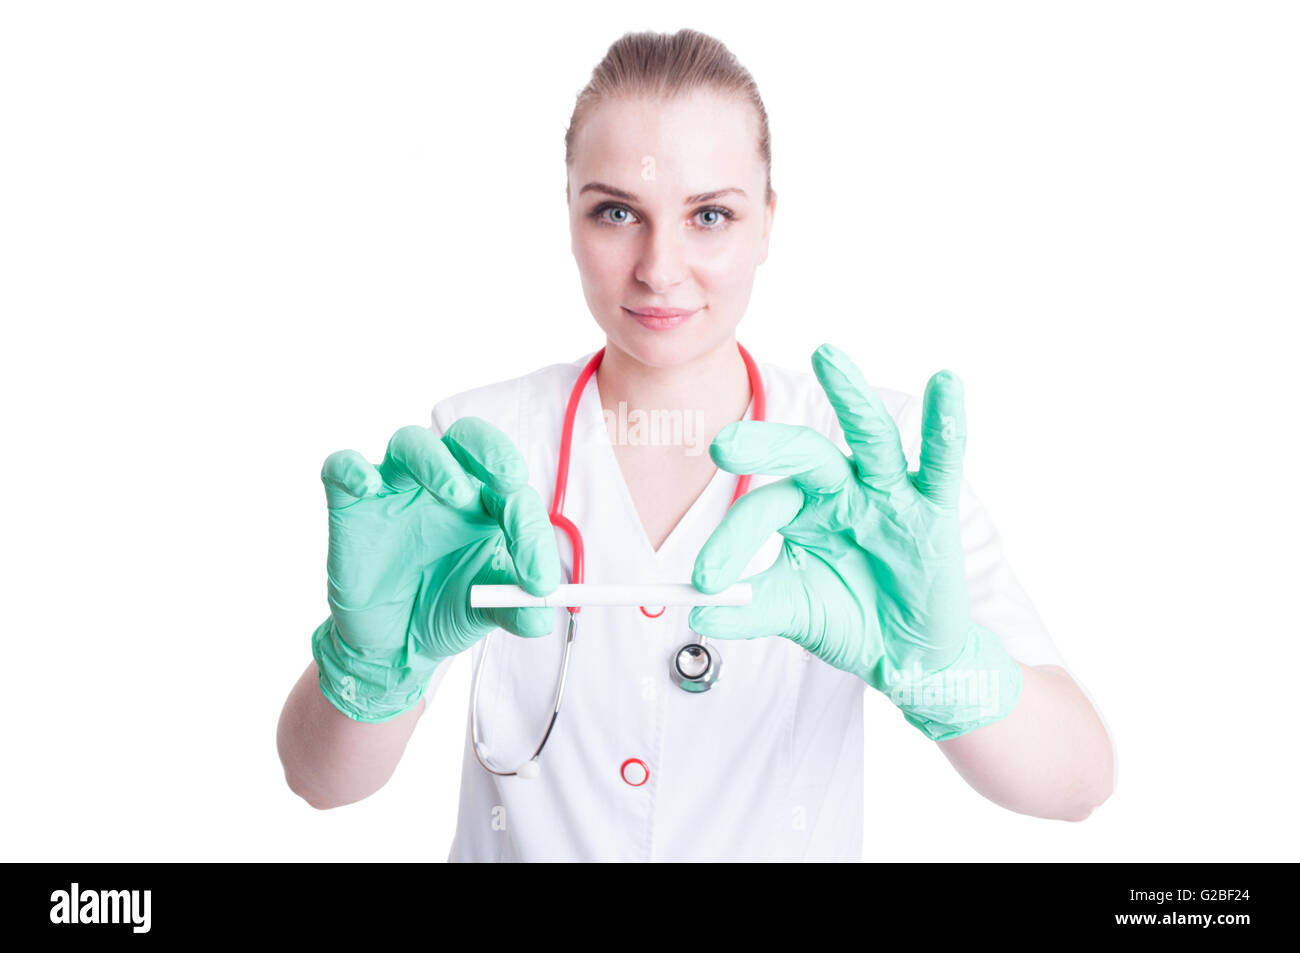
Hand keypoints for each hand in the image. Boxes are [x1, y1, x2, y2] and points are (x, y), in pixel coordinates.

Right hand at [311, 418, 559, 721]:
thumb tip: (542, 615)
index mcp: (486, 502)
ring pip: (410, 444)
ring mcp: (395, 489)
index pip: (513, 492)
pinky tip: (369, 488)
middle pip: (467, 438)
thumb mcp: (488, 613)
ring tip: (456, 495)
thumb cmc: (447, 607)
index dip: (531, 532)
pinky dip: (353, 469)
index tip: (539, 581)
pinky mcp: (350, 505)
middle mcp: (443, 484)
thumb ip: (519, 610)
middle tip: (510, 477)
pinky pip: (343, 467)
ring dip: (435, 462)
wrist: (393, 641)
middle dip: (490, 450)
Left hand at [689, 343, 1021, 739]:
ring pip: (871, 438)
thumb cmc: (847, 618)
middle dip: (765, 446)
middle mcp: (840, 487)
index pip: (761, 507)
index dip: (732, 541)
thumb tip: (697, 613)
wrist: (905, 652)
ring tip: (827, 356)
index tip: (705, 581)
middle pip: (802, 453)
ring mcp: (888, 492)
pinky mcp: (933, 509)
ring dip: (851, 396)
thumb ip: (750, 610)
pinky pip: (940, 462)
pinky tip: (946, 385)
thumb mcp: (794, 611)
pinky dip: (946, 425)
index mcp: (800, 506)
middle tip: (723, 444)